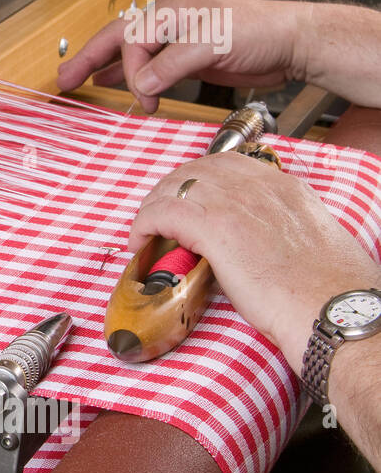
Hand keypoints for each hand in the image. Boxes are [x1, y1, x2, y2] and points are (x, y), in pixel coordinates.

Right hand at [57, 0, 301, 113]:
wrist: (291, 43)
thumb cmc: (261, 32)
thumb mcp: (213, 45)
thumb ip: (172, 64)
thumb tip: (140, 82)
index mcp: (172, 8)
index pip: (133, 40)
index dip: (132, 72)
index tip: (144, 97)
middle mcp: (169, 17)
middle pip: (117, 37)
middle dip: (88, 58)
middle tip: (64, 79)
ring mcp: (176, 35)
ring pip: (128, 49)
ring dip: (103, 66)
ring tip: (76, 79)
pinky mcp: (185, 54)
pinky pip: (146, 61)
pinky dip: (126, 73)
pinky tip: (110, 81)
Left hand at [126, 152, 380, 369]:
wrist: (333, 308)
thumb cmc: (327, 289)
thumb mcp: (310, 238)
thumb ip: (280, 227)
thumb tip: (255, 241)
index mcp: (284, 187)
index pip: (226, 164)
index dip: (197, 180)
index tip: (186, 200)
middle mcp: (257, 187)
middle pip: (194, 170)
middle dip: (169, 190)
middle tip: (157, 216)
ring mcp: (235, 204)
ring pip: (173, 187)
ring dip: (152, 207)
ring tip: (146, 230)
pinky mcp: (214, 229)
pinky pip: (162, 213)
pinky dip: (143, 225)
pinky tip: (139, 243)